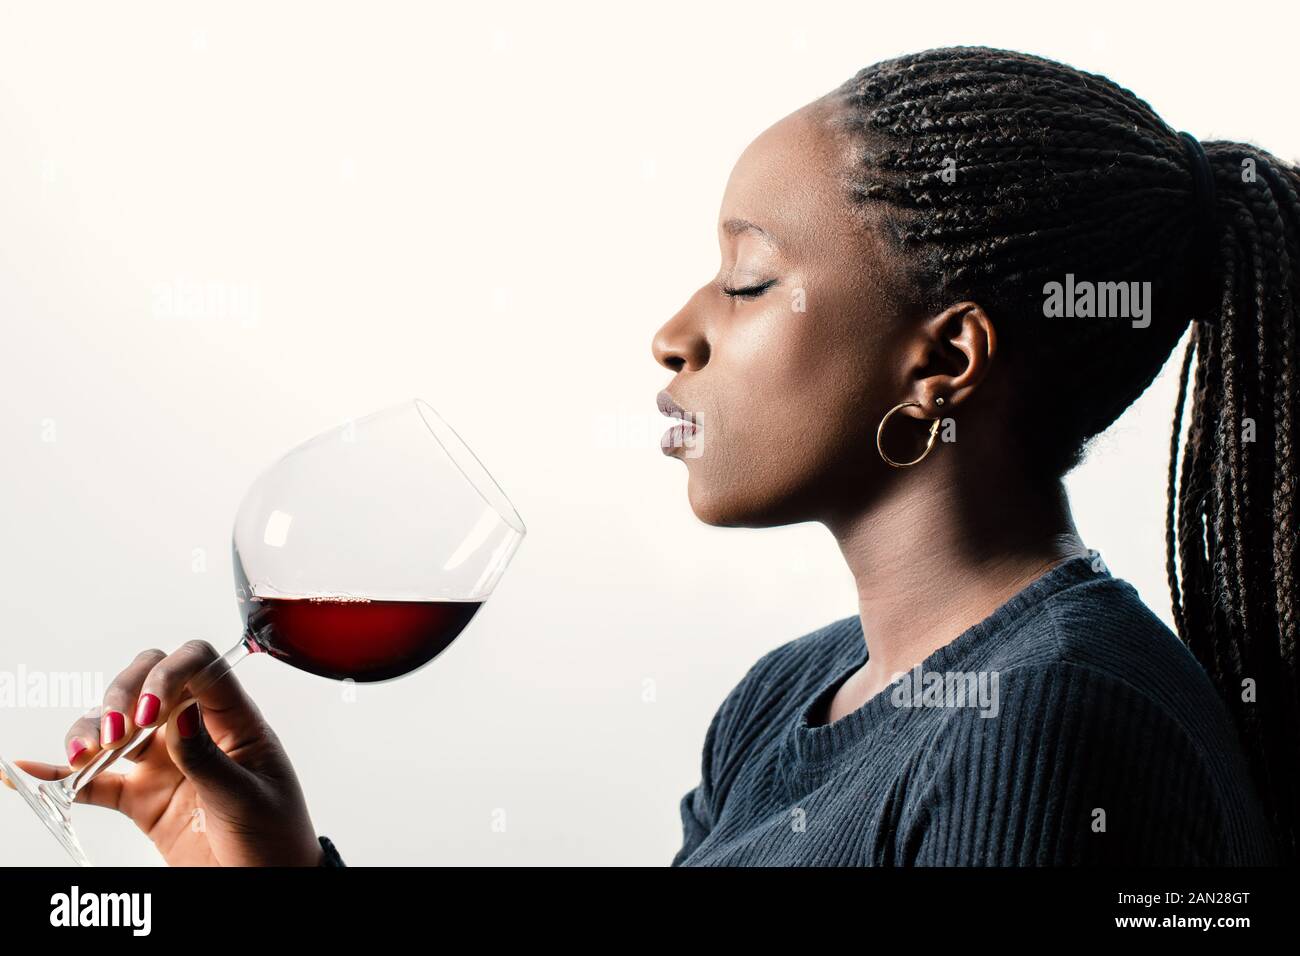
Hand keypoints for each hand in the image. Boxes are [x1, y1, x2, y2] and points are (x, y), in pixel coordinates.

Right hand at [2, 640, 323, 865]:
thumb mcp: (248, 797)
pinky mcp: (143, 798)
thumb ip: (209, 759)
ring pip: (117, 725)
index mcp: (234, 720)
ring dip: (92, 728)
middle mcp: (196, 731)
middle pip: (149, 682)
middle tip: (114, 733)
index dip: (169, 673)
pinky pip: (98, 780)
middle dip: (121, 694)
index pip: (201, 667)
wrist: (267, 882)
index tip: (150, 711)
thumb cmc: (275, 835)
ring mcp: (166, 763)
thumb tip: (178, 713)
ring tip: (85, 753)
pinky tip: (38, 771)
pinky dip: (66, 775)